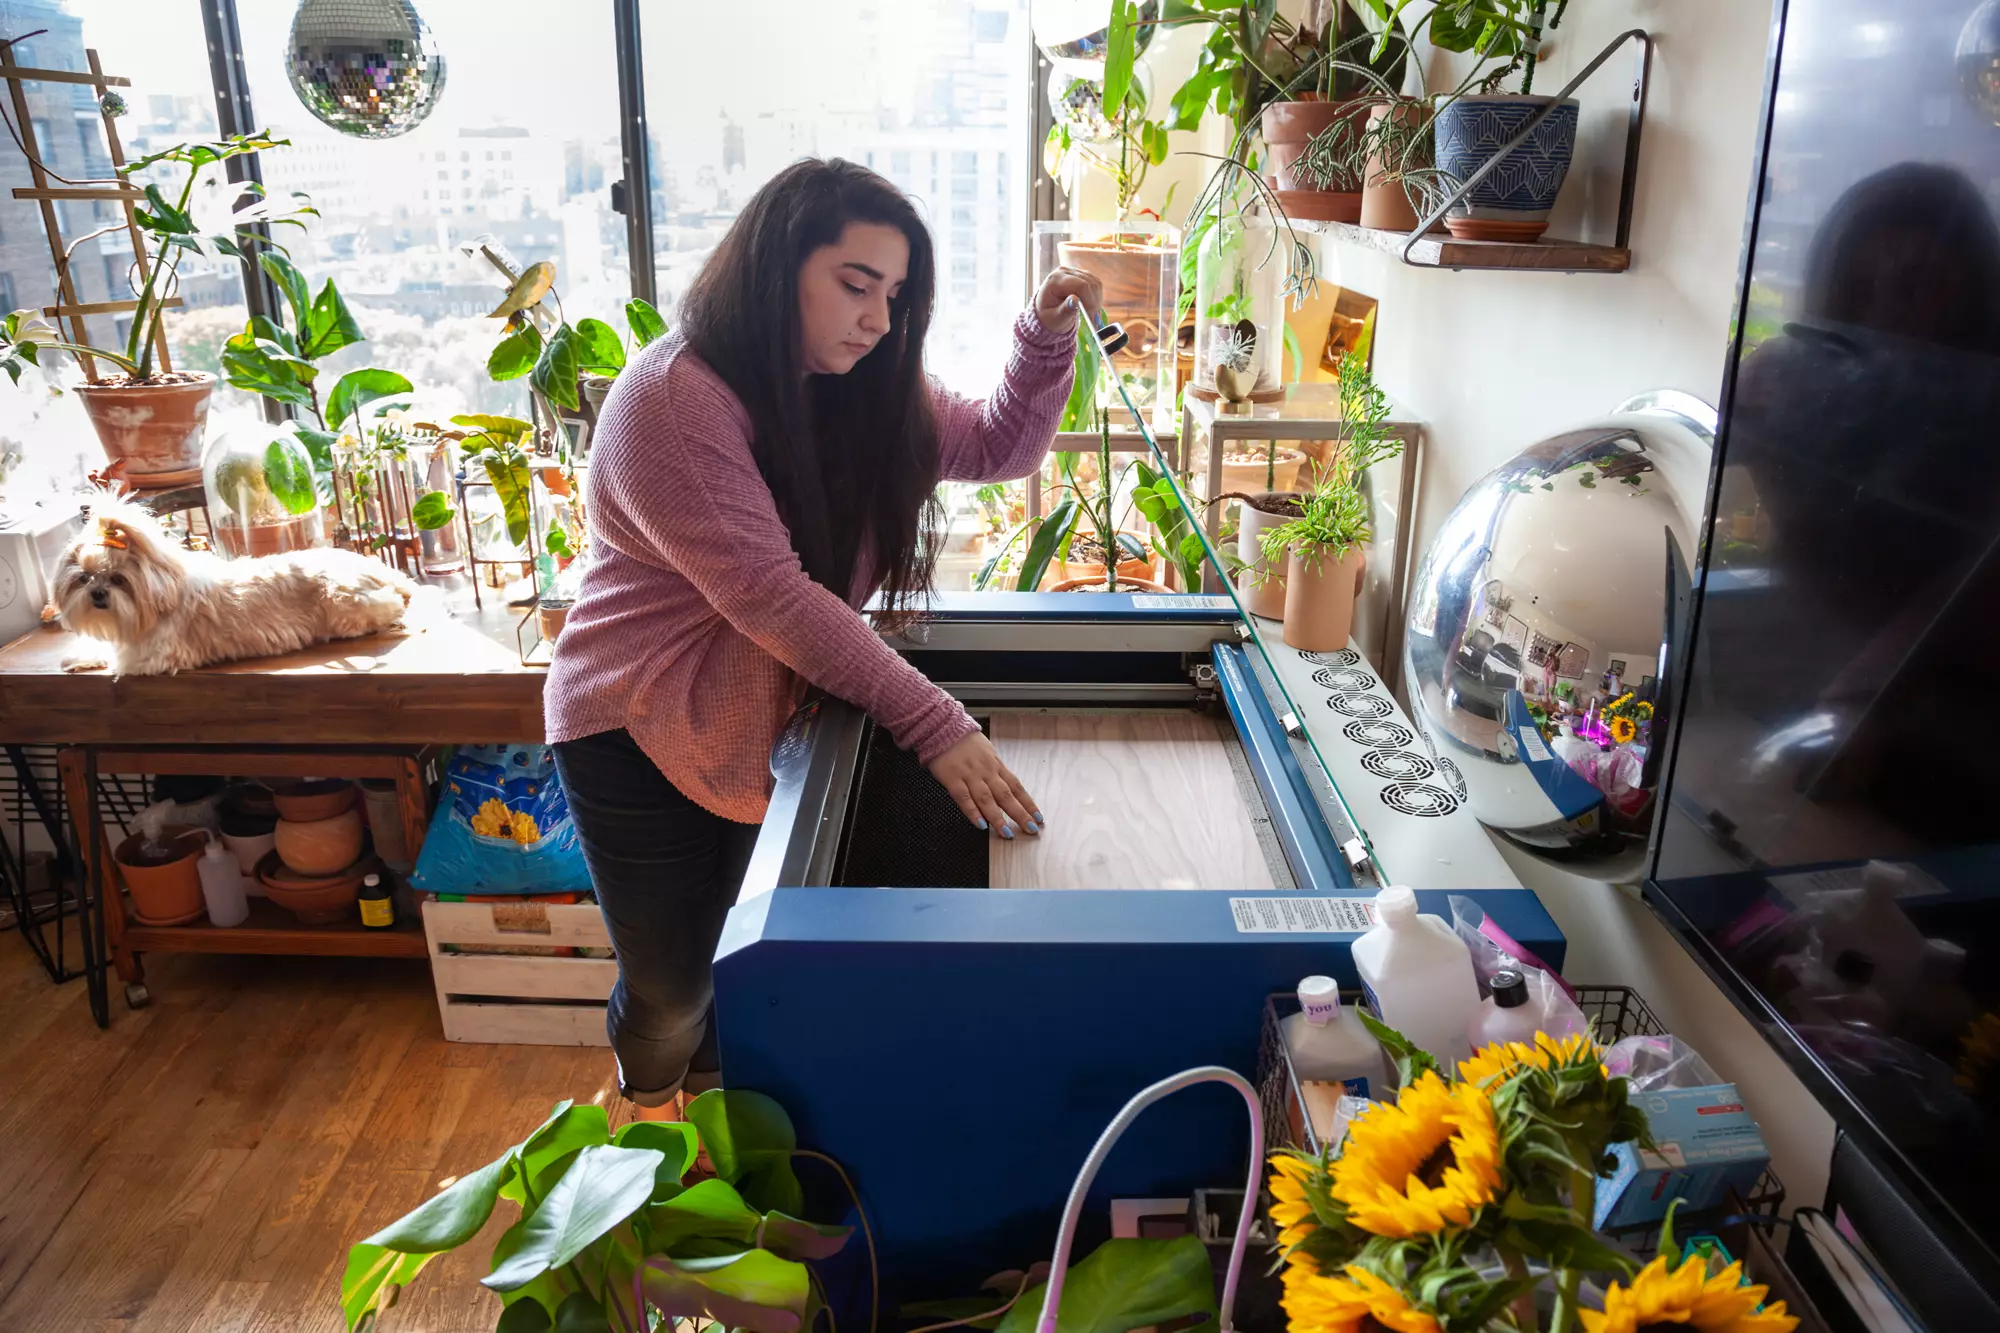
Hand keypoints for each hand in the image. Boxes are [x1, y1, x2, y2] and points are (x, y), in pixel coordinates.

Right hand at [926, 731, 1043, 839]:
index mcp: (996, 765)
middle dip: (1019, 814)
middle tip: (1030, 829)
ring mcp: (969, 775)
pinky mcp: (952, 779)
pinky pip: (964, 798)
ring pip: (987, 799)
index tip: (1038, 818)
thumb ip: (996, 771)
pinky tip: (981, 824)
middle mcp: (986, 771)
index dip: (1028, 803)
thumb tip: (1009, 790)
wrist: (942, 727)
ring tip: (1007, 833)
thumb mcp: (987, 752)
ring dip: (998, 818)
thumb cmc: (965, 741)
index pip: (1017, 787)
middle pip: (1006, 796)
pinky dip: (973, 812)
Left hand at [1032, 265, 1104, 336]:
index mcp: (1054, 280)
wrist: (1046, 312)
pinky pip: (1096, 284)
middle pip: (1089, 283)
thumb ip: (1064, 310)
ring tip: (1092, 315)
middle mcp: (1064, 272)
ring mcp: (1073, 271)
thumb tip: (1075, 300)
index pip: (1080, 286)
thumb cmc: (1048, 317)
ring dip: (1097, 301)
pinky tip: (1091, 308)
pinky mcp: (1081, 274)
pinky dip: (1097, 297)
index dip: (1090, 302)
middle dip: (1094, 303)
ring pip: (1095, 283)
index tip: (1092, 319)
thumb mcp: (1054, 319)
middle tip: (1095, 320)